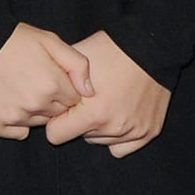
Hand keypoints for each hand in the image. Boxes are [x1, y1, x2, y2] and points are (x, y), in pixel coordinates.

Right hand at [0, 22, 93, 139]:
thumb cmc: (14, 40)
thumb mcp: (50, 41)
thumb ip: (78, 65)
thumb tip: (89, 91)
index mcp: (52, 85)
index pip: (74, 100)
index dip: (65, 88)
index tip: (52, 76)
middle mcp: (34, 106)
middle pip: (57, 114)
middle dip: (51, 101)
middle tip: (34, 81)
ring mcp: (13, 117)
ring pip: (38, 123)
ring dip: (34, 111)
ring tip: (20, 88)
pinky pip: (17, 133)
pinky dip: (16, 122)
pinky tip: (7, 100)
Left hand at [45, 30, 169, 156]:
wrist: (152, 47)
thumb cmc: (112, 50)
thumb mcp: (77, 60)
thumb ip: (56, 81)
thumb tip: (41, 96)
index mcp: (93, 113)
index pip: (55, 135)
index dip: (55, 120)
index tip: (63, 108)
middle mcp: (112, 127)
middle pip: (78, 137)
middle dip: (78, 122)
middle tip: (89, 100)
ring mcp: (132, 132)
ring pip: (99, 141)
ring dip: (98, 127)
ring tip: (106, 102)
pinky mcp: (147, 132)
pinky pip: (120, 148)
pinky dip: (116, 136)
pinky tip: (117, 116)